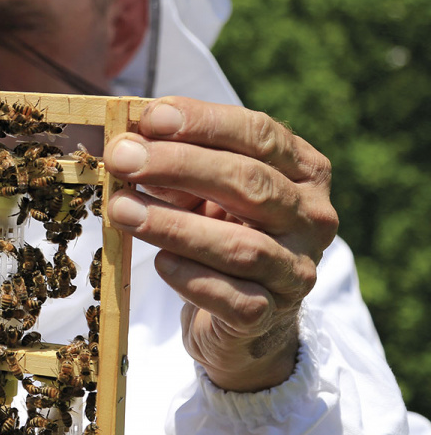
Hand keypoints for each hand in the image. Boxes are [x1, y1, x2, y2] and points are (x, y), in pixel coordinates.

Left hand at [103, 96, 338, 392]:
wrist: (242, 315)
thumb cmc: (218, 231)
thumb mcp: (203, 191)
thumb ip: (175, 164)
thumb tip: (127, 141)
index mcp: (304, 172)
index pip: (260, 134)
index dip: (204, 122)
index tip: (150, 118)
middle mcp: (312, 219)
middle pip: (251, 184)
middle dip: (180, 166)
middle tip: (123, 158)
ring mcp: (296, 270)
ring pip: (241, 246)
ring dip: (173, 225)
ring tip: (121, 209)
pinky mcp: (270, 316)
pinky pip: (232, 297)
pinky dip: (190, 277)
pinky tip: (159, 263)